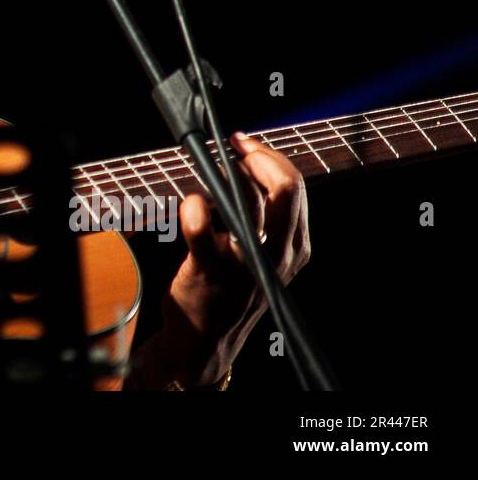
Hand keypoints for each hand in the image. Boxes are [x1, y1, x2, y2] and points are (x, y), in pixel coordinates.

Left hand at [154, 131, 311, 386]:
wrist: (205, 341)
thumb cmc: (231, 289)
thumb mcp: (266, 256)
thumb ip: (268, 217)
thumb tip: (252, 163)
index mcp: (294, 247)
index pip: (295, 187)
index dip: (270, 156)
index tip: (246, 144)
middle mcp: (275, 254)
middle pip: (284, 189)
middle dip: (257, 156)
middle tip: (232, 149)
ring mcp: (243, 262)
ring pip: (246, 201)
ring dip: (224, 175)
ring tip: (209, 175)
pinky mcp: (209, 270)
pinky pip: (201, 230)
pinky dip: (194, 209)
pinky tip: (190, 202)